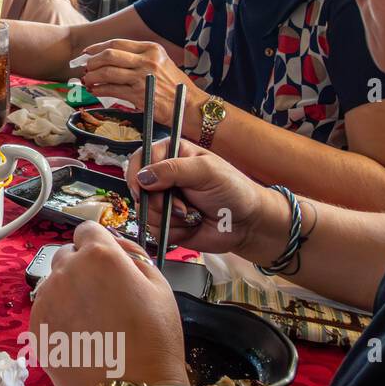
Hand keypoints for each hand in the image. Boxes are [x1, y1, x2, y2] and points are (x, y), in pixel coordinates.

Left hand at [29, 222, 189, 385]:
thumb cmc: (154, 340)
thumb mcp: (160, 287)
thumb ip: (134, 256)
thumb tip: (116, 246)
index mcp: (98, 256)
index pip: (86, 229)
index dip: (99, 244)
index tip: (108, 261)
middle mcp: (66, 271)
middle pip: (67, 255)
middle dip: (83, 267)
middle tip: (105, 296)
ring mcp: (46, 298)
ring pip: (54, 282)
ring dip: (69, 292)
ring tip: (94, 321)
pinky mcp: (35, 325)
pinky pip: (44, 308)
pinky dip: (58, 315)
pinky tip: (81, 336)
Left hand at [80, 39, 205, 135]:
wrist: (191, 107)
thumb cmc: (174, 87)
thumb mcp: (160, 64)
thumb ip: (139, 59)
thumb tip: (111, 59)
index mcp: (151, 49)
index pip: (117, 43)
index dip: (97, 47)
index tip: (86, 52)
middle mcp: (147, 60)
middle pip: (109, 55)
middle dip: (92, 61)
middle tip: (85, 68)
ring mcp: (142, 77)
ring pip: (107, 72)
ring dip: (92, 76)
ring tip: (87, 80)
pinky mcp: (139, 94)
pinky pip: (111, 89)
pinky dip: (99, 89)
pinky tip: (95, 90)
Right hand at [125, 138, 277, 255]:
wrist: (247, 223)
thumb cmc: (234, 190)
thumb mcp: (206, 171)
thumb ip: (173, 169)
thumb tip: (143, 177)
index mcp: (171, 154)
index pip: (140, 159)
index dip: (137, 175)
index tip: (143, 189)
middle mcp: (163, 177)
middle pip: (139, 190)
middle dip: (161, 202)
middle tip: (184, 205)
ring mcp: (163, 201)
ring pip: (145, 212)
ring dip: (171, 218)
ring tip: (193, 214)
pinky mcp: (165, 223)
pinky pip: (154, 229)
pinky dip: (175, 230)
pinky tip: (192, 225)